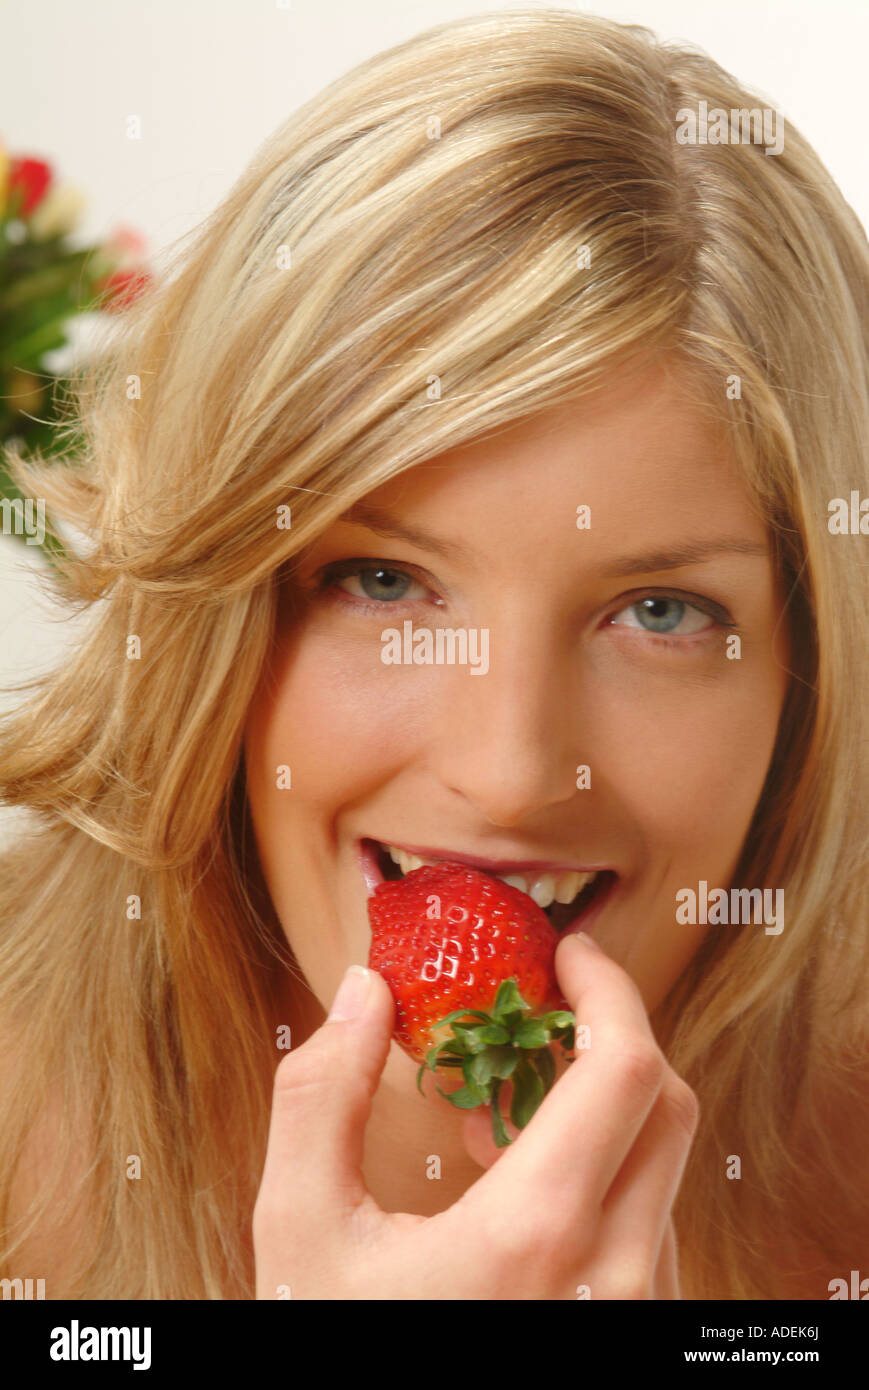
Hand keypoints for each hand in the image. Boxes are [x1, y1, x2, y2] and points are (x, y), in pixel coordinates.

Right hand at [252, 933, 698, 1298]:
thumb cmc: (335, 1355)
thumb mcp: (300, 1232)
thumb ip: (321, 1094)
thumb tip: (364, 990)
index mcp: (536, 1237)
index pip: (626, 1069)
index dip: (607, 988)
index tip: (566, 954)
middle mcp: (612, 1278)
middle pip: (668, 1104)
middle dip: (611, 1035)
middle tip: (540, 1010)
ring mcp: (633, 1315)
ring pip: (665, 1167)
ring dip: (605, 1108)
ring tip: (507, 1106)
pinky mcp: (634, 1335)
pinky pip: (653, 1225)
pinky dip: (608, 1172)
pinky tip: (523, 1181)